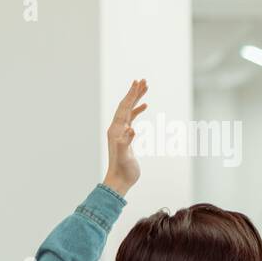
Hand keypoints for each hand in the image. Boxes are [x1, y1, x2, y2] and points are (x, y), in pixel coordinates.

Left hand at [103, 79, 147, 195]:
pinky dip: (138, 110)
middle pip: (126, 105)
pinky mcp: (126, 136)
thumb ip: (126, 142)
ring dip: (136, 99)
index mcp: (116, 130)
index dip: (132, 95)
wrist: (119, 180)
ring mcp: (121, 131)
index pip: (124, 108)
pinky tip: (144, 106)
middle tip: (143, 80)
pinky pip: (131, 118)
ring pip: (129, 110)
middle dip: (134, 92)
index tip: (138, 83)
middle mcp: (117, 128)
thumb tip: (132, 129)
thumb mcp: (125, 156)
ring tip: (144, 88)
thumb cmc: (123, 169)